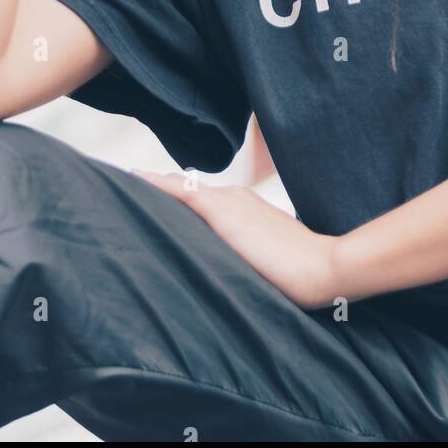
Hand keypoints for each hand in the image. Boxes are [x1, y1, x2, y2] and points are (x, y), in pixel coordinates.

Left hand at [131, 169, 342, 310]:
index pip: (202, 198)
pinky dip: (157, 184)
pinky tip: (135, 178)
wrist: (321, 267)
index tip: (151, 192)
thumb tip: (232, 265)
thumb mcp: (270, 255)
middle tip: (127, 182)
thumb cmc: (303, 269)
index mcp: (245, 206)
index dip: (176, 195)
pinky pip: (181, 192)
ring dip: (153, 184)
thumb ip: (248, 252)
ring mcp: (228, 202)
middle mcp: (234, 197)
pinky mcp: (223, 213)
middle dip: (159, 187)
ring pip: (180, 188)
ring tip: (126, 178)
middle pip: (187, 190)